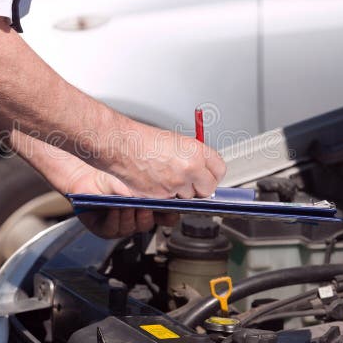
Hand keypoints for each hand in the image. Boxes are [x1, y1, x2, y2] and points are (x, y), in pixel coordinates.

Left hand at [65, 161, 178, 238]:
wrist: (87, 174)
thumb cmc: (112, 173)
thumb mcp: (133, 177)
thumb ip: (148, 186)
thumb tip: (165, 192)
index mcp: (149, 207)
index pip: (166, 217)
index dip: (169, 215)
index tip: (170, 208)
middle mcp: (136, 219)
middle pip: (148, 224)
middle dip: (146, 215)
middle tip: (145, 205)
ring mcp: (120, 225)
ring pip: (130, 228)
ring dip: (129, 216)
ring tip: (127, 205)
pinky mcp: (104, 229)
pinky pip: (112, 229)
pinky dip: (114, 219)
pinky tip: (114, 208)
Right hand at [109, 125, 226, 198]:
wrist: (123, 146)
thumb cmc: (145, 141)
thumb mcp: (177, 142)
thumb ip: (194, 157)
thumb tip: (203, 170)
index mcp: (196, 152)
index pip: (220, 170)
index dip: (213, 174)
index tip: (208, 175)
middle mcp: (190, 169)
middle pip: (208, 189)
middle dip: (200, 187)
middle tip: (189, 181)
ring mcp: (176, 185)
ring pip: (189, 198)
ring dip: (182, 193)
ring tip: (167, 178)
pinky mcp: (163, 197)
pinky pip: (172, 202)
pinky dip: (167, 196)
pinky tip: (158, 183)